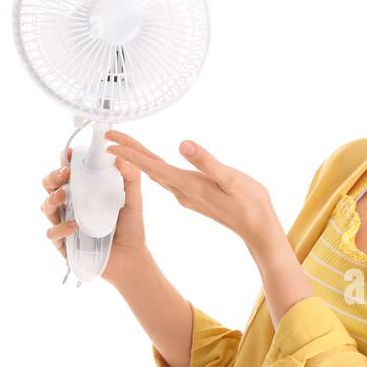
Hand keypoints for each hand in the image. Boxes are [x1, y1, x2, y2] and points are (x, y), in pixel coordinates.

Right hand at [40, 145, 149, 284]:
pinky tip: (75, 226)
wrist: (131, 257)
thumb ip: (130, 179)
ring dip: (51, 198)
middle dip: (53, 177)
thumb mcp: (134, 201)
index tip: (68, 154)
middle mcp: (70, 206)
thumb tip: (122, 156)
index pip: (67, 173)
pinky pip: (52, 233)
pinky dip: (61, 228)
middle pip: (49, 186)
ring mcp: (64, 224)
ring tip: (64, 195)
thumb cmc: (130, 228)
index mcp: (83, 192)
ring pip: (45, 207)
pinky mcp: (63, 244)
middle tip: (65, 173)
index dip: (63, 162)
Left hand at [103, 131, 277, 249]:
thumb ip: (206, 162)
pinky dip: (153, 169)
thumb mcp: (231, 178)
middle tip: (108, 137)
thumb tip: (182, 145)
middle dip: (127, 153)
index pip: (151, 165)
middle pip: (148, 169)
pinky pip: (166, 180)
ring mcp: (187, 196)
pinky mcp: (194, 197)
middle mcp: (182, 192)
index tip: (109, 141)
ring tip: (123, 148)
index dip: (129, 152)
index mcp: (187, 185)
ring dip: (138, 161)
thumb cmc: (250, 203)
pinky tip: (151, 166)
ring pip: (156, 175)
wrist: (258, 229)